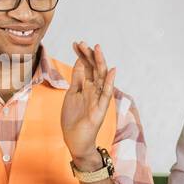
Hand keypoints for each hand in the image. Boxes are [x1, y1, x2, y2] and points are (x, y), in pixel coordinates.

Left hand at [62, 41, 115, 165]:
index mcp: (86, 87)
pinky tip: (112, 71)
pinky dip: (109, 82)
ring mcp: (98, 99)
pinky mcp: (100, 109)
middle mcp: (94, 90)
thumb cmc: (73, 119)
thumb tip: (79, 61)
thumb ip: (76, 79)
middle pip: (93, 69)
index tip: (75, 43)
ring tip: (97, 48)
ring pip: (101, 77)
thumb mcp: (71, 94)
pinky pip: (106, 94)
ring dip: (99, 63)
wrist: (76, 140)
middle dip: (89, 55)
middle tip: (83, 42)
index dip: (81, 55)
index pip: (86, 67)